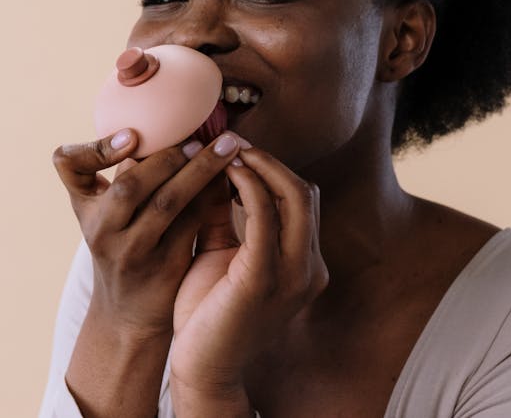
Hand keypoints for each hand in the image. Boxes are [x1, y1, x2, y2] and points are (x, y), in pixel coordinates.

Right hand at [51, 129, 243, 337]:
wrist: (128, 317)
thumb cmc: (125, 246)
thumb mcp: (110, 214)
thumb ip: (129, 173)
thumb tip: (172, 121)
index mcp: (86, 207)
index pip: (69, 164)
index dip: (96, 147)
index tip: (132, 136)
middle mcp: (101, 229)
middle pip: (130, 184)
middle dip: (168, 156)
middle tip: (200, 136)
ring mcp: (131, 252)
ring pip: (166, 204)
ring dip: (200, 172)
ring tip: (226, 150)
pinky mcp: (162, 269)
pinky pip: (191, 227)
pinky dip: (211, 200)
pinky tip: (233, 182)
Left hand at [169, 145, 328, 410]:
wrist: (201, 369)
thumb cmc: (207, 316)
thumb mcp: (220, 256)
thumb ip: (224, 217)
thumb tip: (215, 168)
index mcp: (304, 264)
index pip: (303, 201)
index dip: (273, 169)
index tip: (237, 150)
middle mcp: (309, 268)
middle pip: (305, 192)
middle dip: (269, 160)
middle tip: (231, 140)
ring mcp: (293, 275)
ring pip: (294, 197)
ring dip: (261, 166)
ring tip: (228, 149)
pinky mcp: (264, 279)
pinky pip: (266, 217)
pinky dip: (249, 187)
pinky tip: (226, 174)